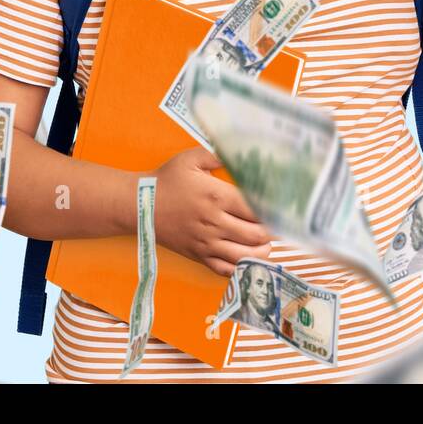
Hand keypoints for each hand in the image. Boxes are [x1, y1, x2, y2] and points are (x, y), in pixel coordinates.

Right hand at [150, 147, 272, 276]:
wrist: (139, 205)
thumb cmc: (166, 180)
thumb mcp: (191, 158)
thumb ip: (219, 155)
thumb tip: (243, 154)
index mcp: (217, 196)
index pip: (256, 209)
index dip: (274, 211)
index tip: (283, 210)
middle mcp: (214, 222)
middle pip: (255, 234)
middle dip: (272, 232)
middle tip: (280, 227)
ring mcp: (206, 242)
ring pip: (244, 255)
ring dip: (261, 252)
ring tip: (268, 244)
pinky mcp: (198, 255)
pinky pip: (224, 269)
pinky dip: (240, 268)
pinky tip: (249, 261)